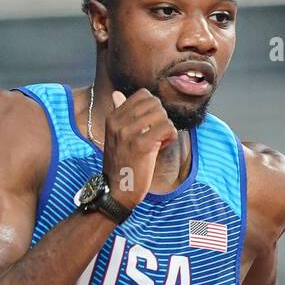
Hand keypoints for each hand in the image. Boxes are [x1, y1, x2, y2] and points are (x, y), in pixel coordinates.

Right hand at [103, 89, 178, 208]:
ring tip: (158, 143)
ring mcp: (128, 133)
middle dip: (161, 118)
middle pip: (155, 103)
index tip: (149, 126)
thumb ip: (120, 113)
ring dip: (166, 129)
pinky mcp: (141, 145)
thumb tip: (116, 94)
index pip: (143, 95)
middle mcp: (118, 122)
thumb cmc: (122, 163)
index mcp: (113, 117)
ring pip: (162, 115)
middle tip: (156, 136)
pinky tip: (162, 147)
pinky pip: (167, 128)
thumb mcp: (116, 135)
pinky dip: (170, 137)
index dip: (153, 109)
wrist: (117, 191)